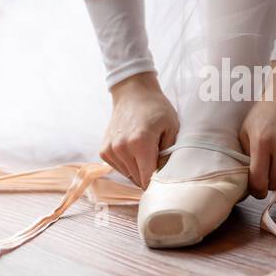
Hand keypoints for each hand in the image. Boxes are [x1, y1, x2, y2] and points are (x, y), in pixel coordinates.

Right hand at [100, 72, 178, 187]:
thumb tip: (164, 177)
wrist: (133, 93)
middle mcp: (122, 148)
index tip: (164, 181)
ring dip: (138, 169)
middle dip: (149, 174)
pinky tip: (133, 150)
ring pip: (129, 175)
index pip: (148, 179)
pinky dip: (128, 164)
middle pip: (138, 179)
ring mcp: (110, 150)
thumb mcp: (172, 128)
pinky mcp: (104, 150)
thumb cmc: (156, 109)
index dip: (157, 183)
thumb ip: (169, 155)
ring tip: (144, 151)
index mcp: (140, 143)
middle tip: (156, 158)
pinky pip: (119, 168)